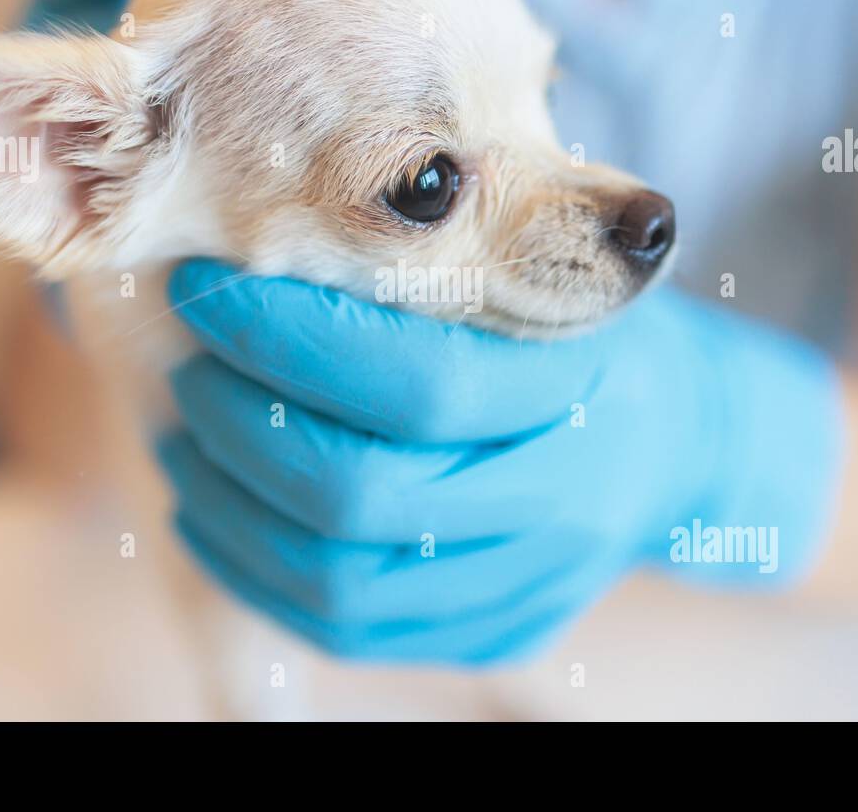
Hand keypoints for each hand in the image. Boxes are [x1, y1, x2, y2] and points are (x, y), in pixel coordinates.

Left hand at [157, 260, 843, 664]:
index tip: (205, 288)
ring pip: (338, 584)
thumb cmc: (584, 337)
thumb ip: (442, 261)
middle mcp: (562, 509)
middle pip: (362, 498)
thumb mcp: (549, 274)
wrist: (673, 447)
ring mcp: (528, 588)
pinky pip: (348, 630)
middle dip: (241, 430)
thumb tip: (265, 224)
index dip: (289, 340)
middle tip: (188, 372)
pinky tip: (215, 514)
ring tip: (184, 445)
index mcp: (580, 396)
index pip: (417, 384)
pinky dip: (256, 574)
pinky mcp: (494, 633)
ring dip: (231, 513)